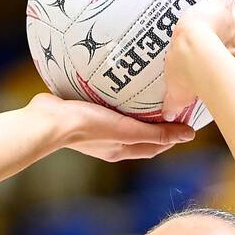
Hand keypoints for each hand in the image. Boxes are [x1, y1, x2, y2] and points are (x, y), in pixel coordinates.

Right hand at [28, 91, 194, 161]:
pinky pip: (107, 106)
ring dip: (138, 108)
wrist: (47, 120)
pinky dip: (119, 98)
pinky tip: (121, 83)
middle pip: (141, 133)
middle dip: (158, 121)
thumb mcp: (126, 130)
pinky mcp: (83, 113)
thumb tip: (187, 135)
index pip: (155, 145)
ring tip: (151, 90)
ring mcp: (95, 128)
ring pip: (124, 119)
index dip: (172, 135)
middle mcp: (110, 142)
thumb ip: (155, 133)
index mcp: (121, 150)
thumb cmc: (87, 127)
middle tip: (173, 101)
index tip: (186, 118)